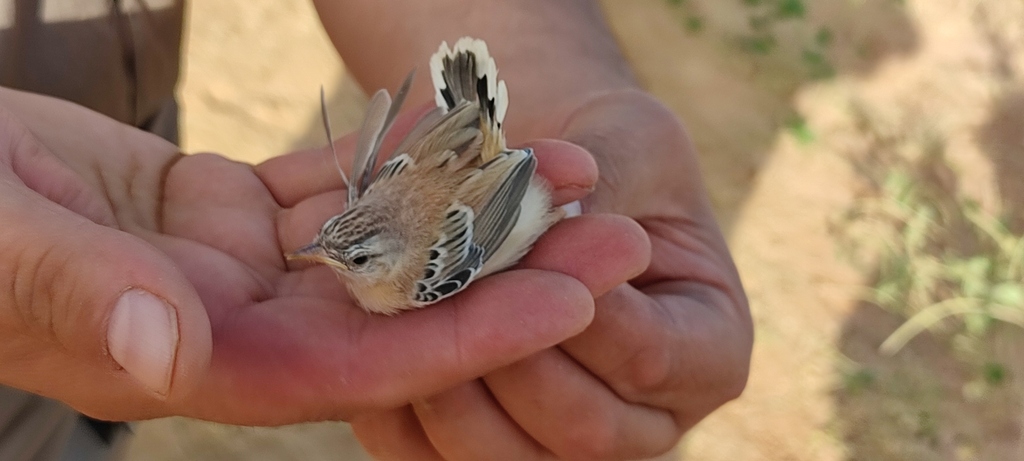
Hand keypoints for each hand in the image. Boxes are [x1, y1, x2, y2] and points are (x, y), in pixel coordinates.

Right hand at [0, 88, 636, 424]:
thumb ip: (86, 297)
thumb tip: (176, 352)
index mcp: (190, 359)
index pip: (357, 363)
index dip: (467, 336)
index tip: (571, 299)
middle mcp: (228, 324)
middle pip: (395, 305)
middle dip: (505, 271)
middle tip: (614, 230)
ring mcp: (230, 266)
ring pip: (376, 239)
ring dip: (469, 205)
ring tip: (567, 167)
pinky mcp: (218, 209)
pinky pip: (329, 185)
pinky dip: (396, 158)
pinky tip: (470, 132)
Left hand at [350, 90, 752, 459]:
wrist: (563, 183)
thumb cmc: (616, 159)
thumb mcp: (633, 146)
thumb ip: (605, 183)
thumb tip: (551, 216)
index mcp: (708, 352)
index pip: (649, 358)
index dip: (584, 312)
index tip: (529, 250)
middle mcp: (647, 418)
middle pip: (581, 429)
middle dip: (511, 356)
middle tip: (451, 288)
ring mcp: (571, 442)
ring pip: (507, 456)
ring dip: (452, 389)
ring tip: (412, 314)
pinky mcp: (500, 442)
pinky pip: (442, 458)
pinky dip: (406, 417)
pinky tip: (382, 350)